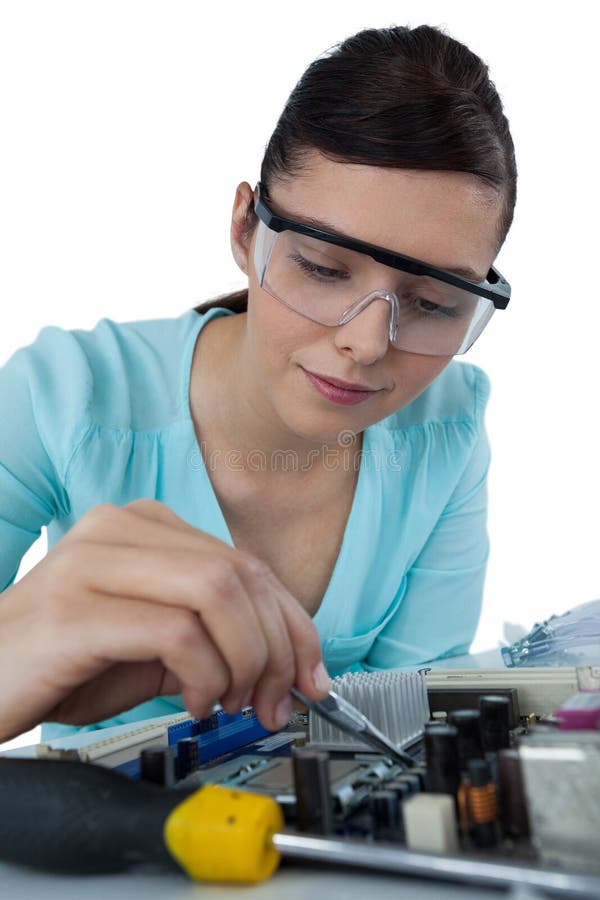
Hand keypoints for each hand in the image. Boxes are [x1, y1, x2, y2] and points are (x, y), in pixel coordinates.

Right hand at [0, 499, 329, 741]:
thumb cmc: (59, 663)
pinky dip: (205, 675)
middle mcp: (120, 529)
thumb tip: (281, 666)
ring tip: (232, 702)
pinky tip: (196, 703)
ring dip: (246, 660)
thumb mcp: (150, 646)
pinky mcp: (74, 609)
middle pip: (240, 572)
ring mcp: (93, 561)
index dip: (293, 622)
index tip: (310, 673)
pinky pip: (176, 632)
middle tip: (275, 701)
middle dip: (278, 648)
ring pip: (217, 591)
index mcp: (142, 527)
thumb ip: (211, 638)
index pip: (246, 562)